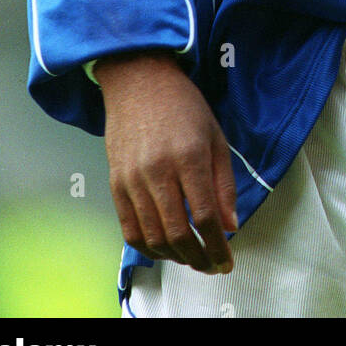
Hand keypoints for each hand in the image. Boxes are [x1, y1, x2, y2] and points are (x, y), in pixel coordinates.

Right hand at [96, 50, 237, 273]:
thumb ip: (224, 184)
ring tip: (192, 259)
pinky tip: (164, 250)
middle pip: (178, 234)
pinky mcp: (115, 183)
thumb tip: (230, 226)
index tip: (227, 260)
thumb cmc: (183, 105)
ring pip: (153, 237)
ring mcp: (133, 179)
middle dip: (199, 259)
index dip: (218, 247)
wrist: (139, 80)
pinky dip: (147, 247)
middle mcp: (158, 172)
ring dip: (175, 257)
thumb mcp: (216, 137)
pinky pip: (128, 229)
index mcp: (189, 157)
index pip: (204, 217)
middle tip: (212, 266)